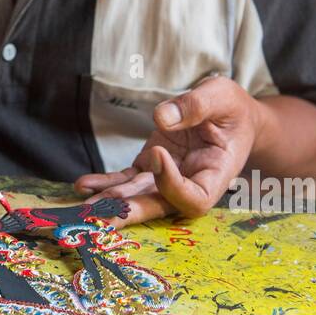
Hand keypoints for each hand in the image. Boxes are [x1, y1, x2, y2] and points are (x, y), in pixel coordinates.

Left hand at [74, 76, 266, 225]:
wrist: (230, 117)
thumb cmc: (232, 109)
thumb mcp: (221, 96)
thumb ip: (195, 105)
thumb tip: (161, 118)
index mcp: (217, 174)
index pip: (194, 197)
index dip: (173, 183)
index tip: (158, 152)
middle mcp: (190, 183)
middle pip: (160, 206)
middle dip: (129, 212)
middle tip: (100, 218)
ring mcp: (167, 177)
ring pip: (138, 197)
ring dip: (110, 203)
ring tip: (83, 207)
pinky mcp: (150, 167)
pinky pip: (125, 181)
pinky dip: (105, 184)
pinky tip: (83, 185)